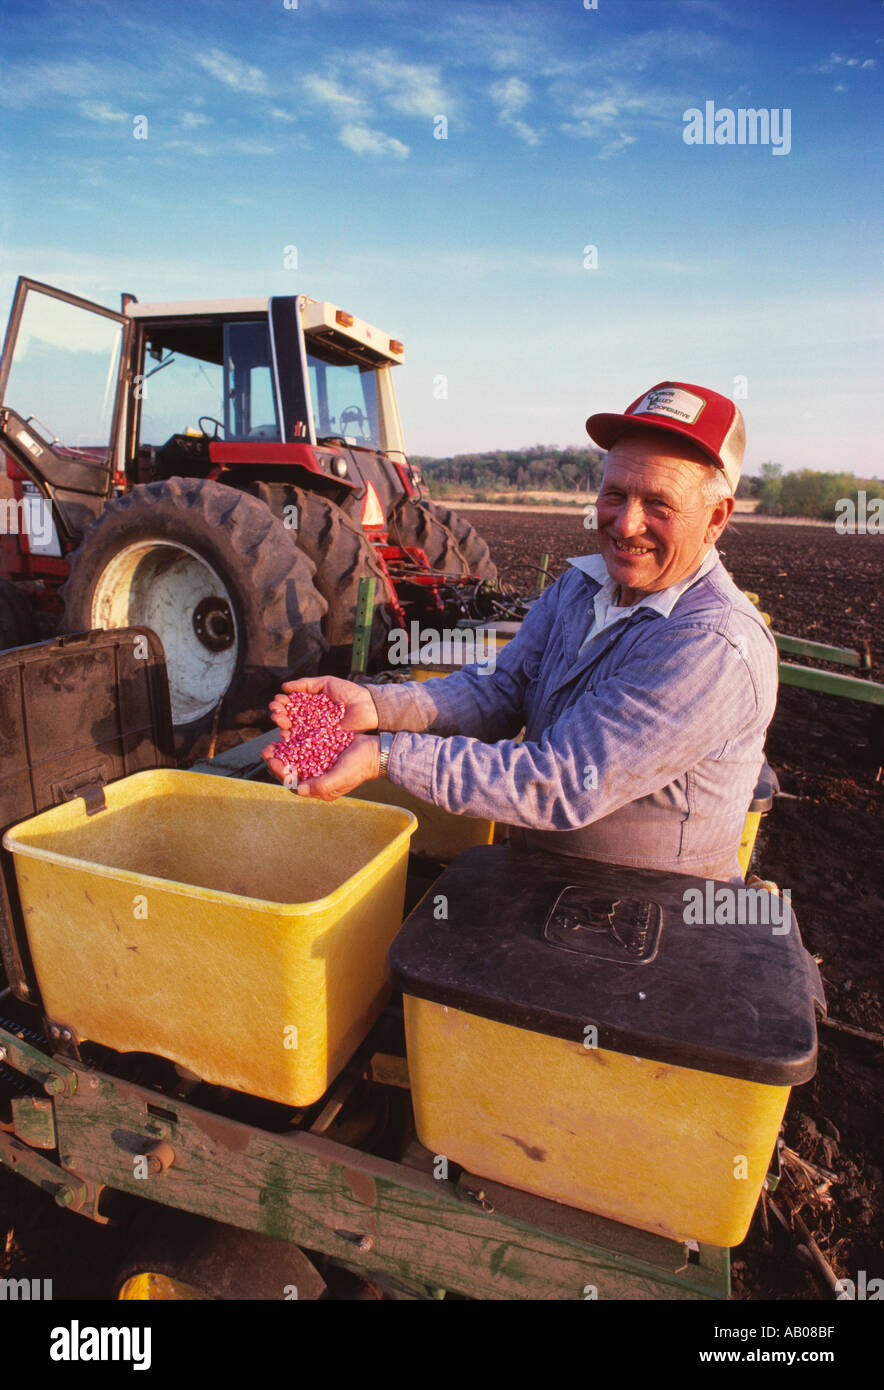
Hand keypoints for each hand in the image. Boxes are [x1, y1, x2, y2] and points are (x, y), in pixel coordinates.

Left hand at [261, 733, 380, 799]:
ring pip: (295, 759)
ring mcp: (320, 764)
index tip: (273, 761)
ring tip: (273, 742)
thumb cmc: (361, 765)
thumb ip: (322, 785)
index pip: (294, 784)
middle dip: (277, 762)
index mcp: (321, 789)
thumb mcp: (342, 776)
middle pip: (291, 772)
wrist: (376, 750)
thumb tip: (300, 789)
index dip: (280, 773)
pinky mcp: (323, 751)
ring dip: (283, 751)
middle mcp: (318, 778)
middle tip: (266, 750)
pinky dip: (294, 742)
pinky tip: (287, 734)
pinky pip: (304, 748)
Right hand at [268, 675, 378, 732]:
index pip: (291, 704)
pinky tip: (286, 735)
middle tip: (275, 712)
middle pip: (289, 718)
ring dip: (283, 726)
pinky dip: (294, 740)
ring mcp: (314, 730)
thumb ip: (306, 684)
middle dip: (279, 714)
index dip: (282, 703)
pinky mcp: (321, 741)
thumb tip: (284, 686)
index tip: (277, 701)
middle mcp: (310, 718)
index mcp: (310, 704)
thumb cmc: (349, 693)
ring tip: (279, 721)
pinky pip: (305, 742)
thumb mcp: (326, 683)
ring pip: (294, 730)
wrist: (367, 707)